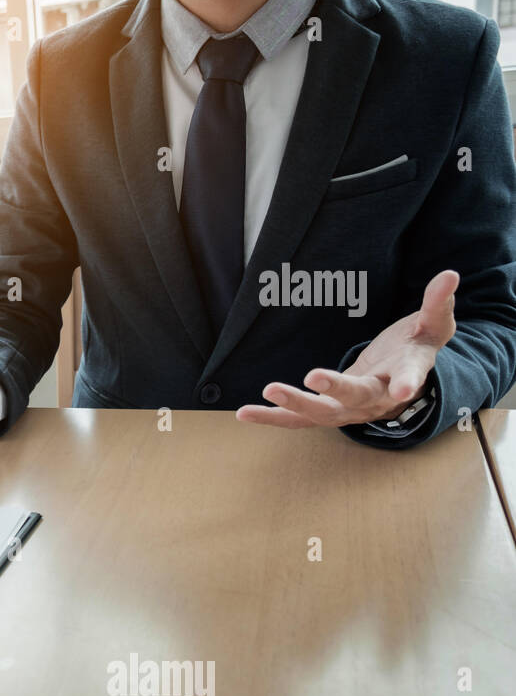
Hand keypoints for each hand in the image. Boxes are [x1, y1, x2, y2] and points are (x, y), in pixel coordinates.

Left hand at [237, 269, 458, 428]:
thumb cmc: (415, 350)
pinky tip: (244, 414)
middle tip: (312, 377)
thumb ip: (437, 304)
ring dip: (294, 405)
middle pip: (355, 397)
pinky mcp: (327, 411)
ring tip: (268, 392)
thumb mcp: (432, 326)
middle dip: (334, 389)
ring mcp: (349, 409)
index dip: (408, 381)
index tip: (404, 387)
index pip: (410, 377)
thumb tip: (450, 275)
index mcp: (405, 375)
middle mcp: (375, 399)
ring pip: (321, 414)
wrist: (401, 383)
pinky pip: (298, 420)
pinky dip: (273, 418)